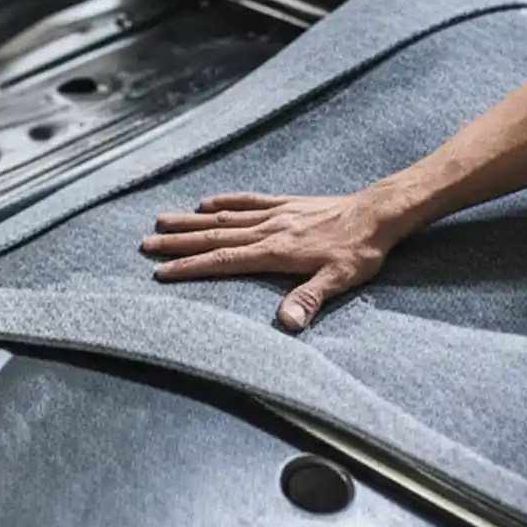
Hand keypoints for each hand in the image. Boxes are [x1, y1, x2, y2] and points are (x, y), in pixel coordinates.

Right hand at [142, 192, 416, 330]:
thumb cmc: (361, 250)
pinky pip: (248, 201)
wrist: (380, 212)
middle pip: (214, 236)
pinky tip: (207, 203)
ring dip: (191, 221)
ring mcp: (275, 214)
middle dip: (178, 243)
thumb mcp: (340, 280)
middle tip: (146, 244)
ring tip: (162, 221)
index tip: (162, 271)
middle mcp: (268, 230)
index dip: (191, 267)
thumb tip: (287, 325)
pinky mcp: (286, 204)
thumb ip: (310, 300)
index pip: (223, 260)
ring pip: (224, 217)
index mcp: (275, 251)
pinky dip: (225, 202)